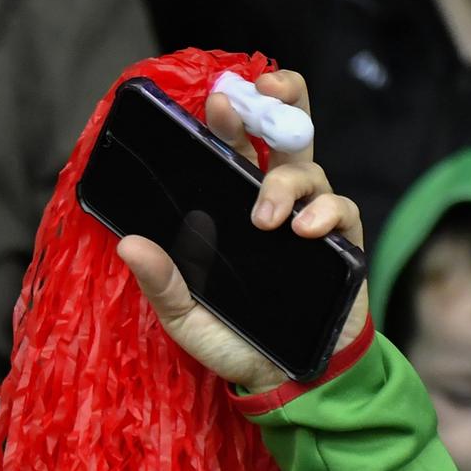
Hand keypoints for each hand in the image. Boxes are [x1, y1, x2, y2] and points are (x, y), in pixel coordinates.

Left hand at [114, 69, 370, 393]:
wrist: (284, 377)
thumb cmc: (233, 338)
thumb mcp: (186, 315)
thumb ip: (162, 282)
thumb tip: (129, 245)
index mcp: (233, 206)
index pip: (236, 146)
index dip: (232, 116)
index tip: (218, 97)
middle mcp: (273, 201)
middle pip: (285, 132)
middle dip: (281, 101)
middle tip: (265, 93)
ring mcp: (309, 219)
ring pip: (308, 169)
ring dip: (286, 182)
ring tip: (266, 219)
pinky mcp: (342, 243)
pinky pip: (341, 209)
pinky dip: (325, 212)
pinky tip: (304, 230)